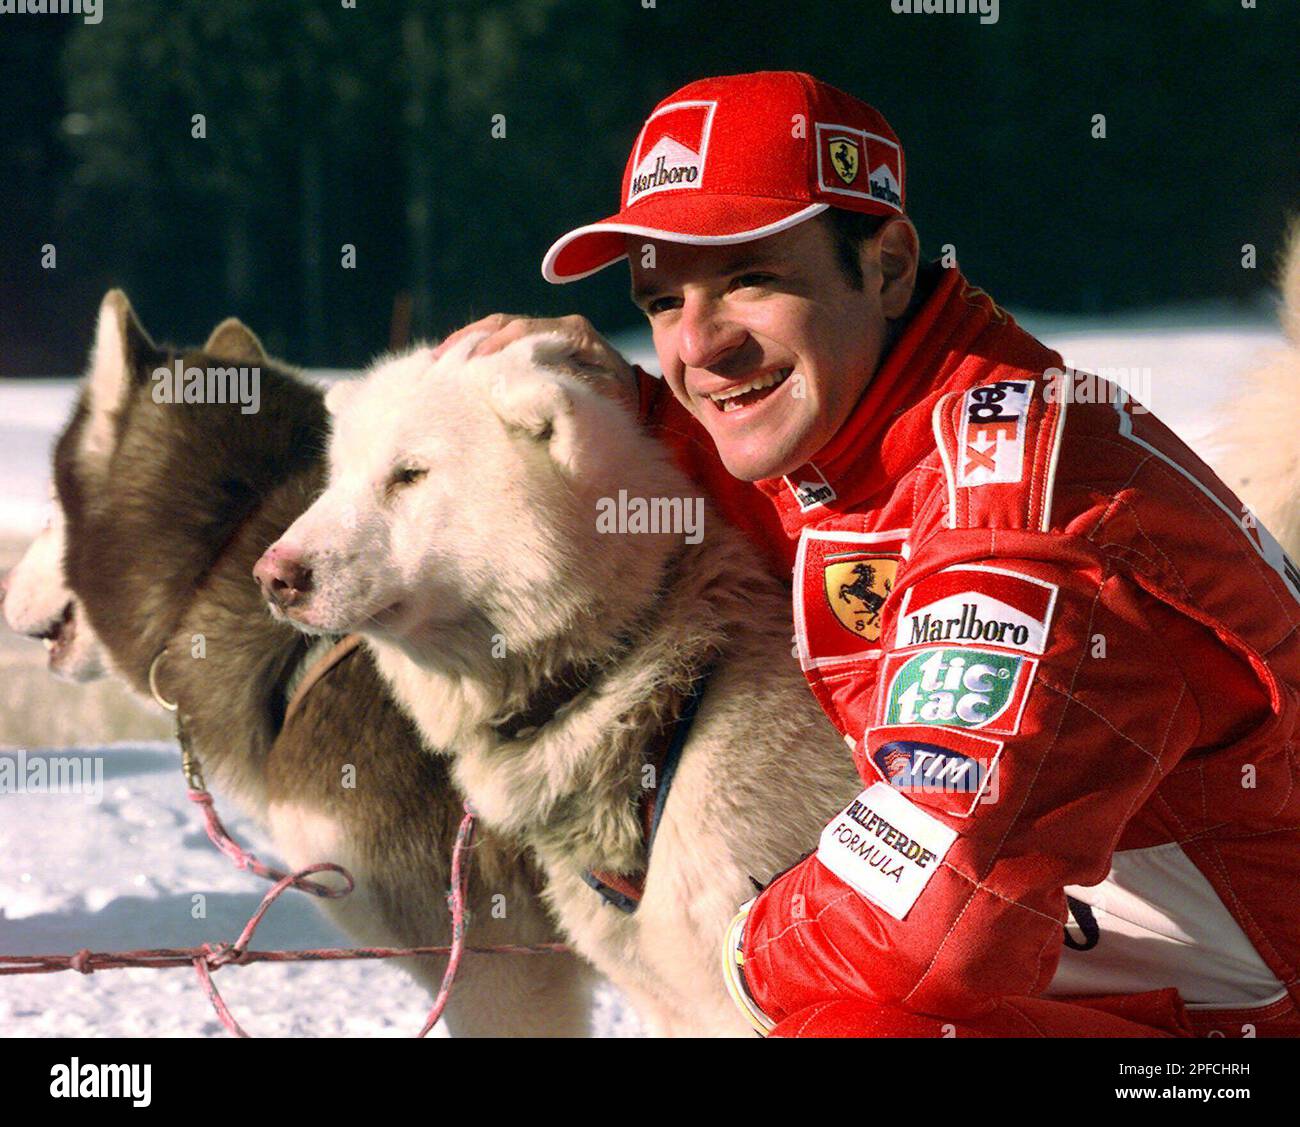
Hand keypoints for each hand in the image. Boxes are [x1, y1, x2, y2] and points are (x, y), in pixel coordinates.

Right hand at [433, 313, 637, 405]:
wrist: (637, 402)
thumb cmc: (622, 405)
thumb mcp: (605, 396)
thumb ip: (572, 382)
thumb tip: (536, 376)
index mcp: (575, 332)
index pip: (524, 332)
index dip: (494, 346)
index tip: (470, 364)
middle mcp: (560, 324)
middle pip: (505, 324)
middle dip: (471, 341)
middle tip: (438, 360)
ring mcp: (550, 331)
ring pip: (500, 328)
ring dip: (469, 342)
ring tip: (437, 360)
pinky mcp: (542, 343)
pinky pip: (504, 339)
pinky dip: (479, 347)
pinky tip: (454, 359)